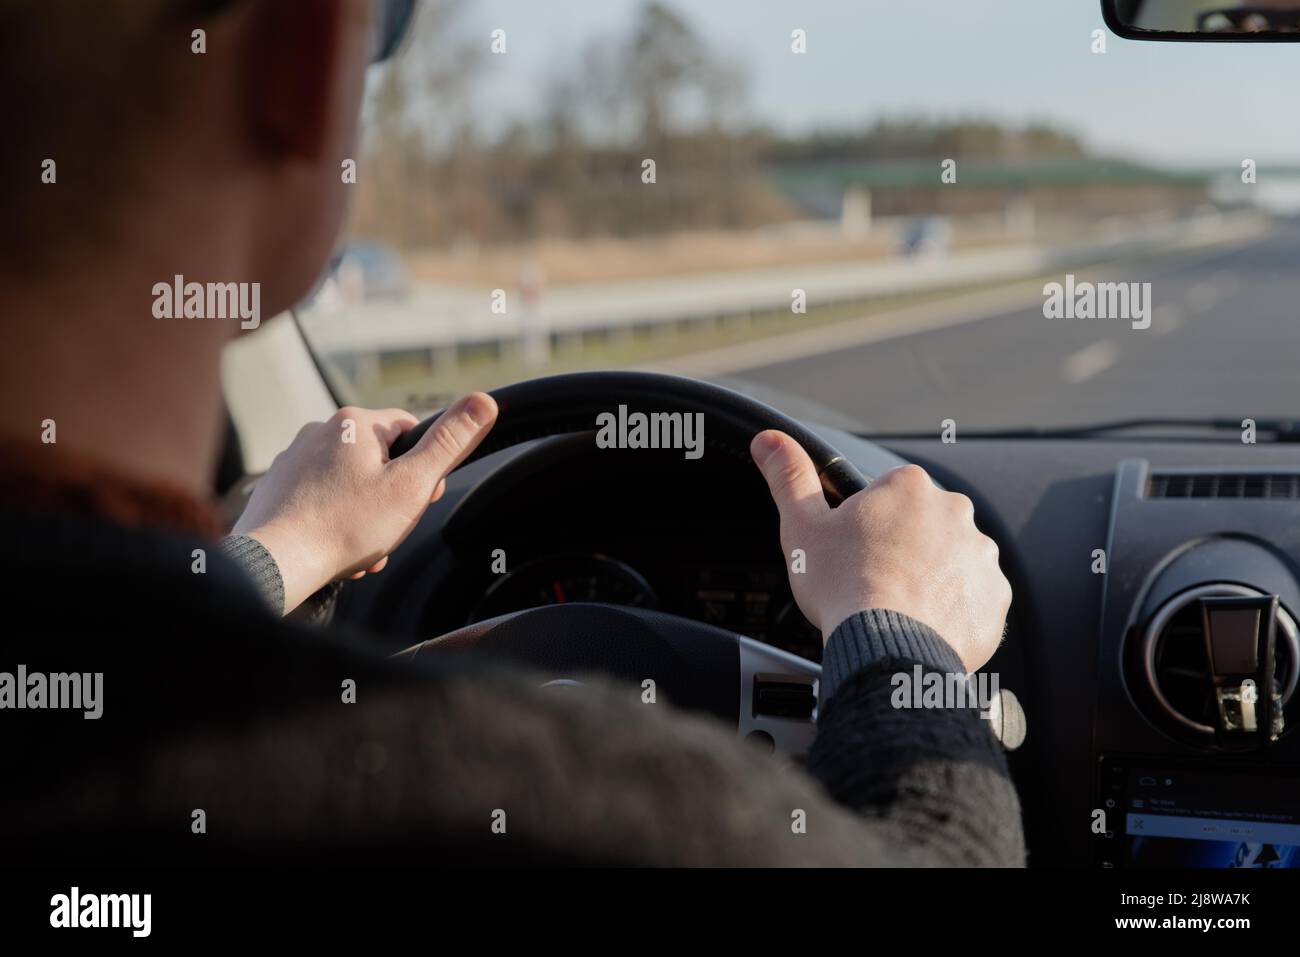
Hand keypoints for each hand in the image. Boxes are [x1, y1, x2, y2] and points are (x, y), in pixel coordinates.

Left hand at [232, 393, 497, 612]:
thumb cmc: (346, 525)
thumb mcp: (412, 484)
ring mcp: (295, 460)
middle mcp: (320, 432)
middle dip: (393, 497)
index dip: (425, 467)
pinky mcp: (279, 488)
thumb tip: (484, 401)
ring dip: (366, 515)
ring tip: (364, 546)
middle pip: (381, 460)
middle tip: (390, 527)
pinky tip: (339, 549)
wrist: (277, 561)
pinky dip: (336, 523)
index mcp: (355, 423)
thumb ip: (449, 442)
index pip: (411, 429)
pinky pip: (322, 501)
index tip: (422, 496)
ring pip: (351, 484)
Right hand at [750, 431, 1009, 671]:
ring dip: (928, 578)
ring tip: (898, 608)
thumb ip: (789, 477)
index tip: (853, 551)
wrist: (888, 649)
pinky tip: (922, 625)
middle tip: (871, 581)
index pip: (887, 496)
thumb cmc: (844, 586)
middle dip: (901, 548)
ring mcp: (980, 555)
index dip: (865, 524)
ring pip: (949, 561)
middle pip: (921, 526)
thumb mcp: (803, 526)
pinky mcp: (995, 597)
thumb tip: (768, 440)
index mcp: (909, 487)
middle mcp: (954, 512)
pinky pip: (972, 599)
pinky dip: (951, 610)